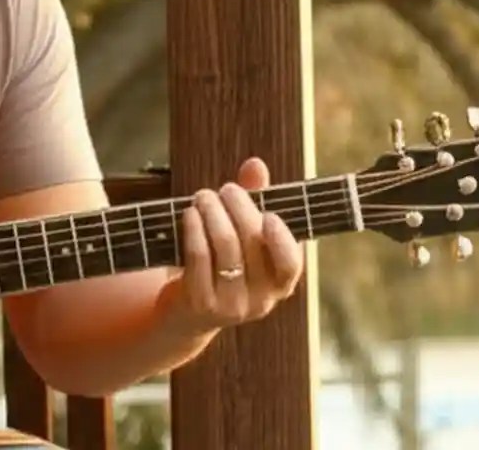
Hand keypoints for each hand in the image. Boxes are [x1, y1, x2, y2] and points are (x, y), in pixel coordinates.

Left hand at [164, 157, 303, 334]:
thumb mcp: (243, 239)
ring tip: (202, 196)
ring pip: (225, 247)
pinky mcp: (200, 303)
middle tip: (225, 189)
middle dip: (238, 208)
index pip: (290, 265)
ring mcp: (230, 304)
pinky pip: (198, 258)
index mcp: (279, 285)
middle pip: (252, 244)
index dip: (282, 239)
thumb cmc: (222, 266)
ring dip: (212, 213)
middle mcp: (260, 300)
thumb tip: (255, 164)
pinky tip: (188, 213)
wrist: (188, 314)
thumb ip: (254, 202)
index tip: (269, 213)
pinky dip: (193, 229)